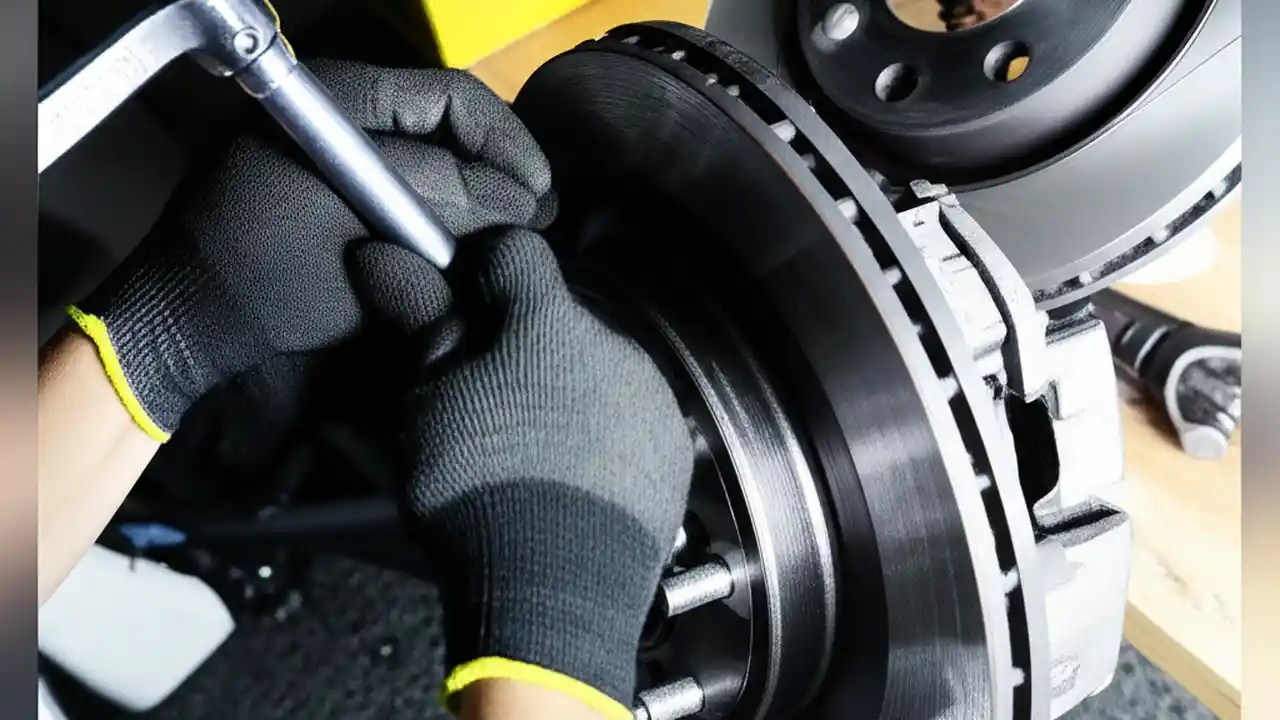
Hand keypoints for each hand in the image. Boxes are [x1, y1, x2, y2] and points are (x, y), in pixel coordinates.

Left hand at [69, 59, 552, 440]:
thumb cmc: (267, 282)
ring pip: (431, 154)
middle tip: (538, 219)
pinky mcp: (330, 185)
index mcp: (337, 102)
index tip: (541, 196)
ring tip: (512, 236)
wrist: (190, 322)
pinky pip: (403, 183)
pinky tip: (465, 246)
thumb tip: (523, 203)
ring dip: (475, 193)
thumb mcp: (365, 242)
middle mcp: (337, 110)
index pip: (452, 100)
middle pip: (447, 122)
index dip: (507, 145)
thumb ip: (444, 207)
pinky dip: (440, 210)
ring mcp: (333, 147)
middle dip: (498, 169)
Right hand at [371, 229, 692, 718]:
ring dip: (561, 392)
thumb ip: (417, 324)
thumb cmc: (482, 500)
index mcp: (549, 325)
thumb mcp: (424, 408)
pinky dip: (600, 436)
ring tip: (521, 453)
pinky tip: (564, 478)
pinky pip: (630, 421)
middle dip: (518, 345)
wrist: (556, 591)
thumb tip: (387, 260)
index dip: (479, 268)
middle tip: (476, 397)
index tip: (457, 299)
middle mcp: (615, 349)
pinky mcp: (671, 451)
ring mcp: (651, 401)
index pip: (516, 251)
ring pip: (595, 371)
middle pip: (556, 318)